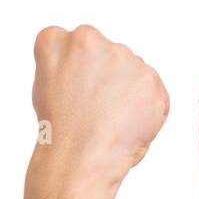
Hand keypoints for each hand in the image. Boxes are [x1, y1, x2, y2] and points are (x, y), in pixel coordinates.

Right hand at [29, 24, 169, 192]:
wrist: (80, 159)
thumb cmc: (60, 130)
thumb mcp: (43, 84)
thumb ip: (65, 61)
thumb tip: (86, 61)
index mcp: (57, 39)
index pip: (77, 47)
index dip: (81, 74)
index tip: (77, 93)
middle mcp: (90, 39)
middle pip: (109, 56)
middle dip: (108, 79)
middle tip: (96, 110)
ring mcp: (122, 57)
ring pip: (133, 70)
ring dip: (129, 91)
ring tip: (111, 120)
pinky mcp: (150, 79)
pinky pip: (155, 92)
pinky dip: (149, 109)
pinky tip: (129, 124)